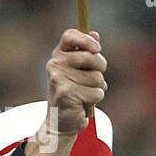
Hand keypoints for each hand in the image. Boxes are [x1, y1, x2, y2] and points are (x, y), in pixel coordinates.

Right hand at [24, 30, 107, 155]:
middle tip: (92, 81)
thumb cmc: (73, 93)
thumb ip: (87, 53)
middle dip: (100, 69)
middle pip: (92, 57)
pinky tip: (82, 105)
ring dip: (97, 89)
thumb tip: (95, 33)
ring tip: (84, 96)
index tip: (98, 49)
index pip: (70, 36)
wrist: (60, 121)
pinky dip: (94, 101)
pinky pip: (96, 93)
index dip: (86, 39)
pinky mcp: (66, 93)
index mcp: (59, 55)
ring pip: (97, 78)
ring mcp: (59, 78)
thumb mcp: (79, 71)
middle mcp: (55, 64)